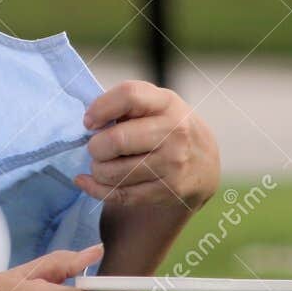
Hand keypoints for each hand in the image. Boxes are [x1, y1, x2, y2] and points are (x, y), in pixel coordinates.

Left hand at [74, 81, 219, 211]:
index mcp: (167, 103)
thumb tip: (89, 124)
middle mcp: (175, 132)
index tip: (88, 121)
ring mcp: (174, 164)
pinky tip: (88, 182)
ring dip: (97, 170)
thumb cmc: (165, 126)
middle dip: (95, 147)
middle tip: (95, 148)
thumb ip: (125, 104)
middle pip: (117, 140)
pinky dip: (97, 189)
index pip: (129, 96)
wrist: (203, 162)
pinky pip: (121, 195)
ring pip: (114, 172)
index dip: (100, 108)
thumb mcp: (155, 105)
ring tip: (100, 164)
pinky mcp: (169, 191)